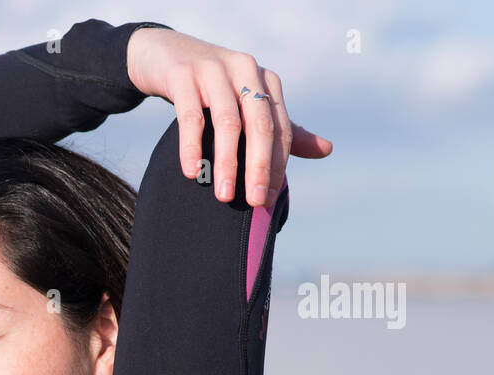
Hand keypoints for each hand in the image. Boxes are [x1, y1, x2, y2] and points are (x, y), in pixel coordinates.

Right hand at [127, 27, 332, 204]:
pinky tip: (192, 172)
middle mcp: (245, 71)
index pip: (280, 129)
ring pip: (228, 122)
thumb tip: (326, 150)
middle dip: (260, 167)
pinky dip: (192, 146)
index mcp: (266, 81)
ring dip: (228, 162)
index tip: (267, 200)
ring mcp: (214, 70)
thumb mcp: (247, 104)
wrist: (167, 54)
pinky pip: (191, 116)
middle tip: (255, 202)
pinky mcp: (183, 75)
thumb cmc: (211, 87)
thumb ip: (282, 129)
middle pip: (260, 125)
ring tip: (223, 196)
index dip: (276, 166)